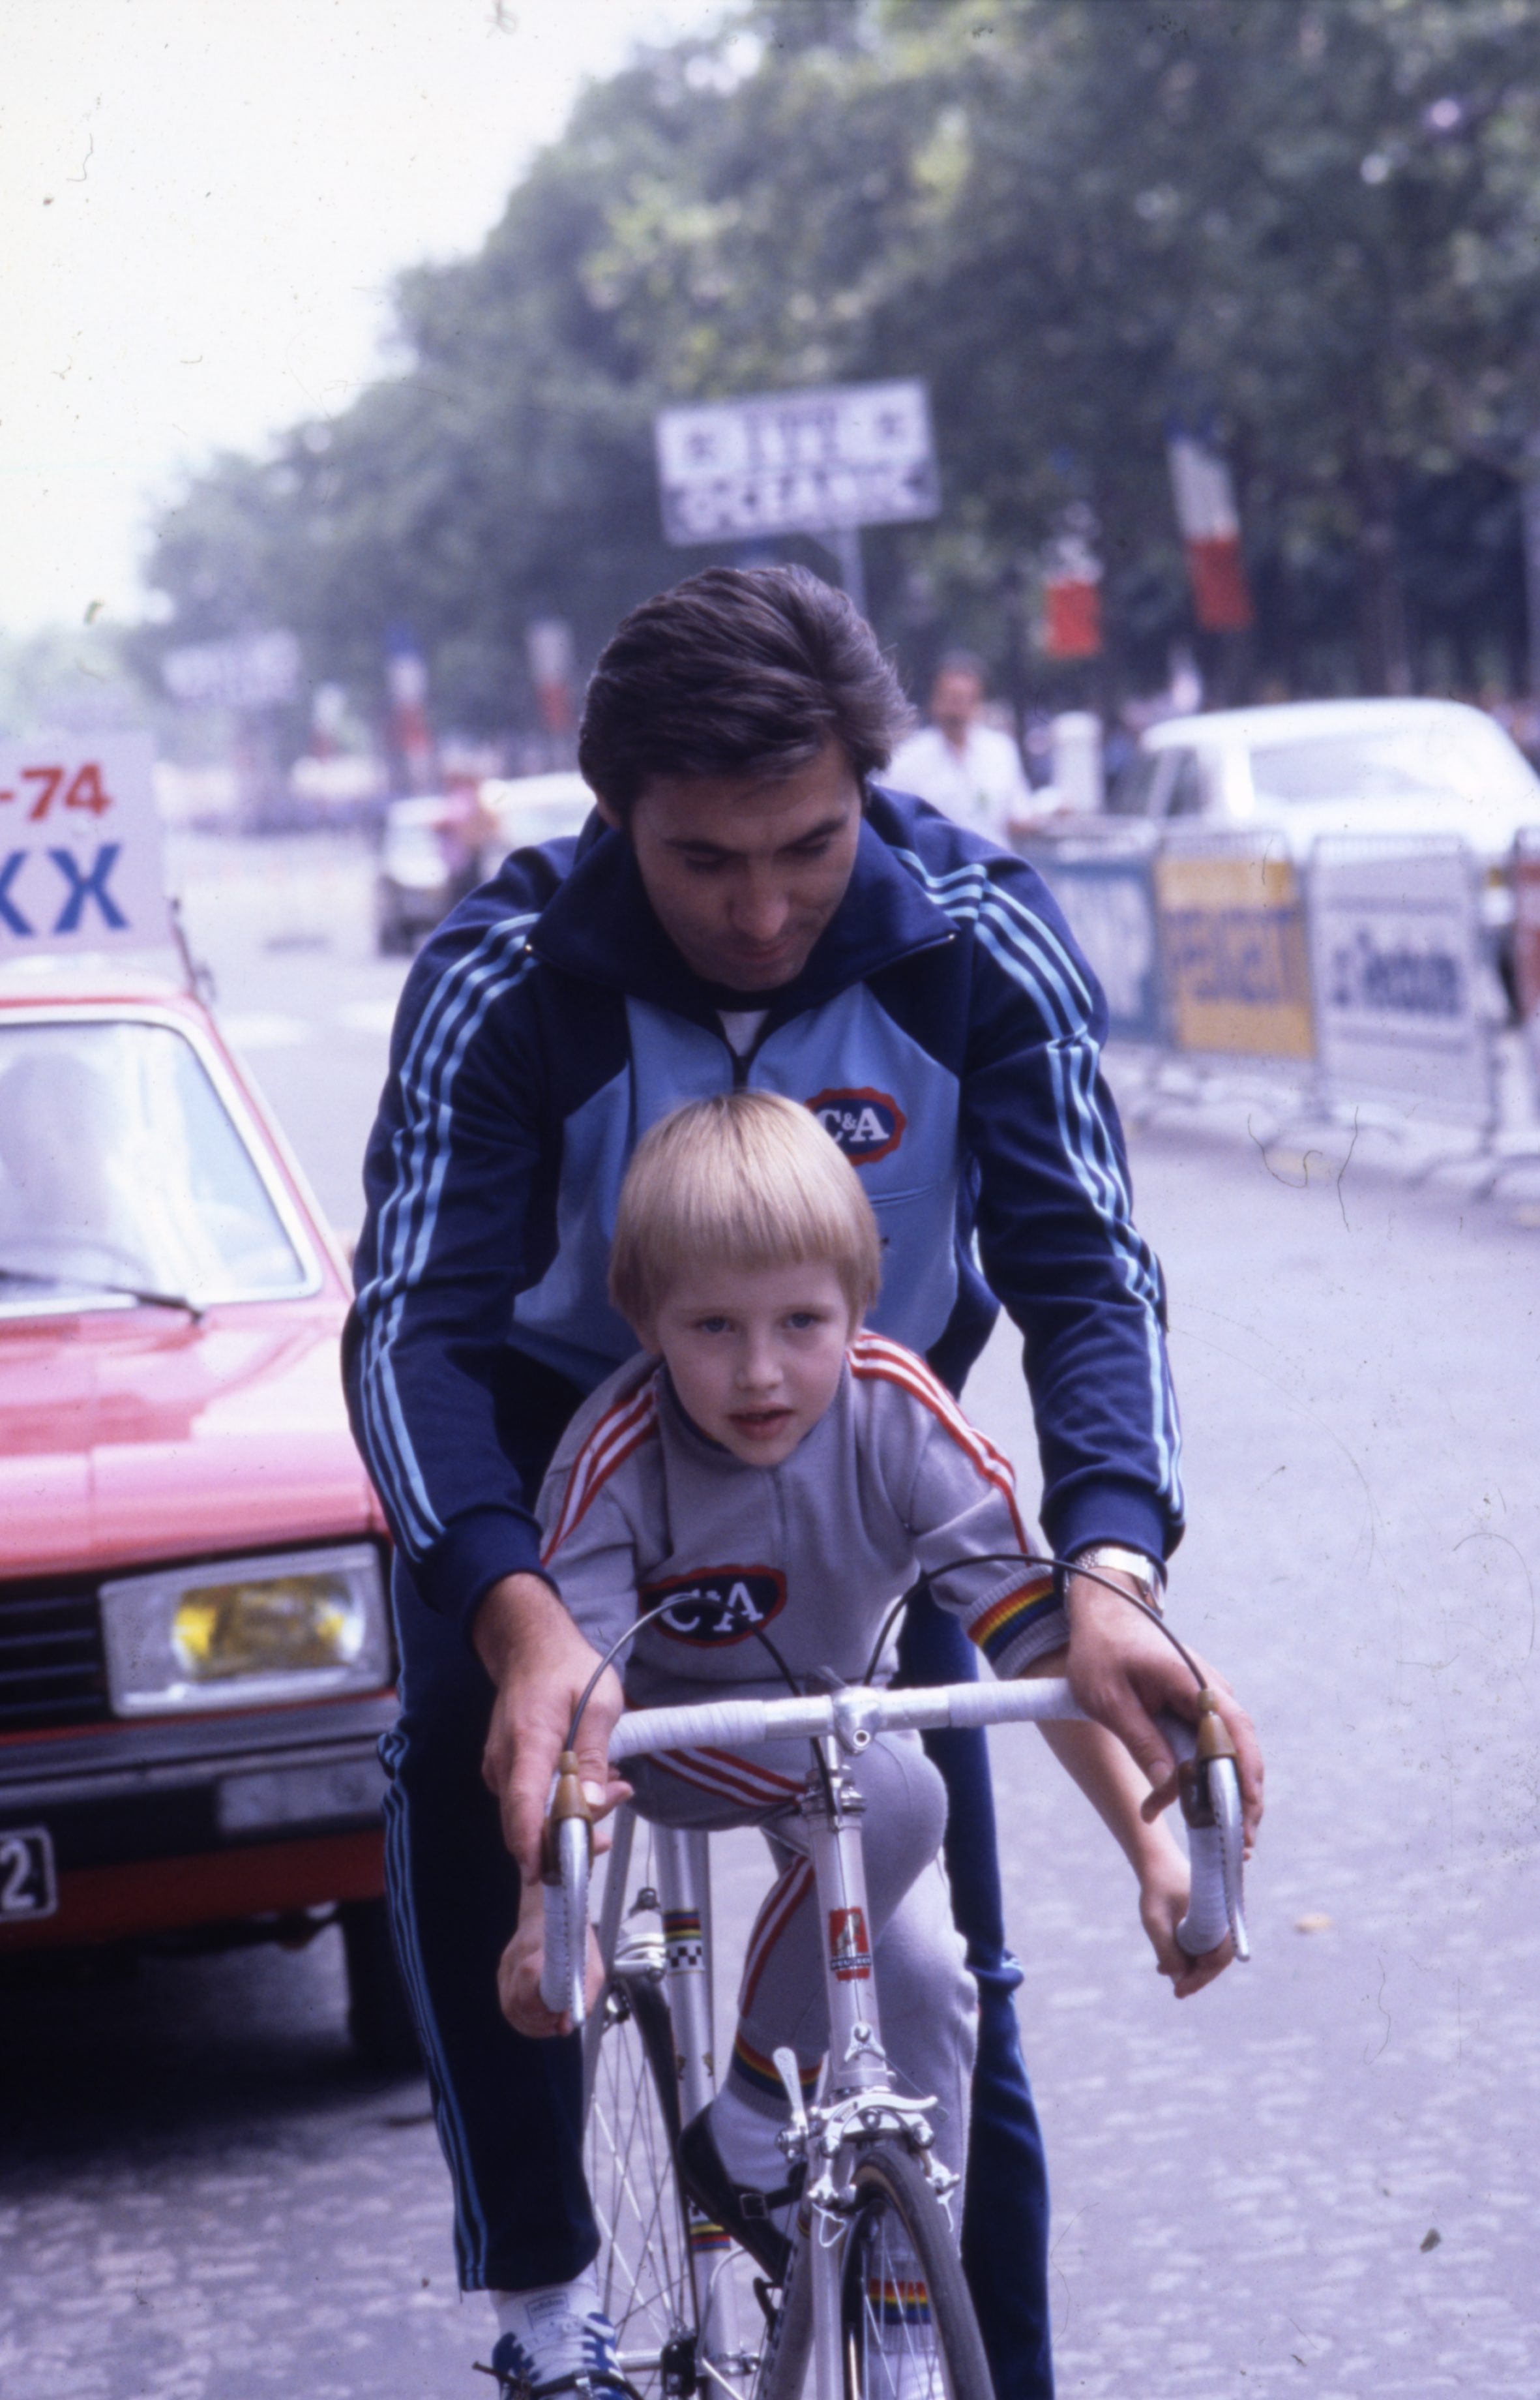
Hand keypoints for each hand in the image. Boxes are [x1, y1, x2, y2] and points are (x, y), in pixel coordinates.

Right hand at [473, 1571, 631, 1884]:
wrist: (530, 1646)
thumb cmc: (568, 1669)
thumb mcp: (598, 1703)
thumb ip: (594, 1755)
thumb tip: (592, 1803)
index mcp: (528, 1741)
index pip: (524, 1804)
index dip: (534, 1844)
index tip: (547, 1875)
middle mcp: (504, 1761)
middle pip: (529, 1822)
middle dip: (573, 1832)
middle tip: (615, 1804)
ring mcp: (500, 1767)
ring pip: (531, 1815)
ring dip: (572, 1814)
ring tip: (613, 1782)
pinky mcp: (505, 1771)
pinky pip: (530, 1801)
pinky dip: (560, 1801)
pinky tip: (589, 1780)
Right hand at [498, 1881, 604, 2037]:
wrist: (553, 1912)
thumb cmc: (576, 1942)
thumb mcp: (592, 1968)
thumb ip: (583, 1999)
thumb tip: (565, 2028)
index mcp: (540, 1949)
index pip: (529, 1978)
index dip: (541, 2006)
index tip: (558, 2015)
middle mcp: (518, 1956)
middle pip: (516, 2002)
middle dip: (538, 2022)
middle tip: (557, 2022)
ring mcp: (507, 1964)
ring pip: (509, 2008)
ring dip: (530, 2024)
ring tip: (550, 2023)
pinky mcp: (503, 1972)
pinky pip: (507, 2004)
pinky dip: (523, 2019)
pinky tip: (539, 2019)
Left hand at [1064, 1569, 1263, 1840]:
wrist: (1104, 1611)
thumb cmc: (1101, 1651)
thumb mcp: (1109, 1700)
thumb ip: (1142, 1742)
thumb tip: (1171, 1787)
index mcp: (1192, 1681)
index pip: (1232, 1734)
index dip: (1243, 1776)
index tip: (1245, 1813)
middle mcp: (1211, 1689)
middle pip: (1240, 1747)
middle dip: (1244, 1796)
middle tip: (1241, 1843)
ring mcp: (1208, 1695)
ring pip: (1228, 1749)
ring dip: (1225, 1790)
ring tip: (1223, 1835)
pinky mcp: (1198, 1704)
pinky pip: (1211, 1742)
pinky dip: (1207, 1773)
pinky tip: (1195, 1804)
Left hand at [1137, 1834, 1232, 1999]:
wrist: (1157, 1865)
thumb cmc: (1157, 1889)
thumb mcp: (1154, 1920)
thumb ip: (1165, 1948)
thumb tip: (1177, 1976)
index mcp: (1218, 1915)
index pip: (1221, 1954)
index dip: (1205, 1973)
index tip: (1184, 1985)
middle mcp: (1222, 1920)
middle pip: (1217, 1958)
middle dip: (1198, 1978)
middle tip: (1177, 1992)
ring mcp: (1216, 1922)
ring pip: (1209, 1954)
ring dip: (1192, 1970)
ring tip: (1169, 1980)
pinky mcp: (1207, 1924)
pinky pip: (1203, 1946)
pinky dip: (1189, 1958)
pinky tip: (1166, 1967)